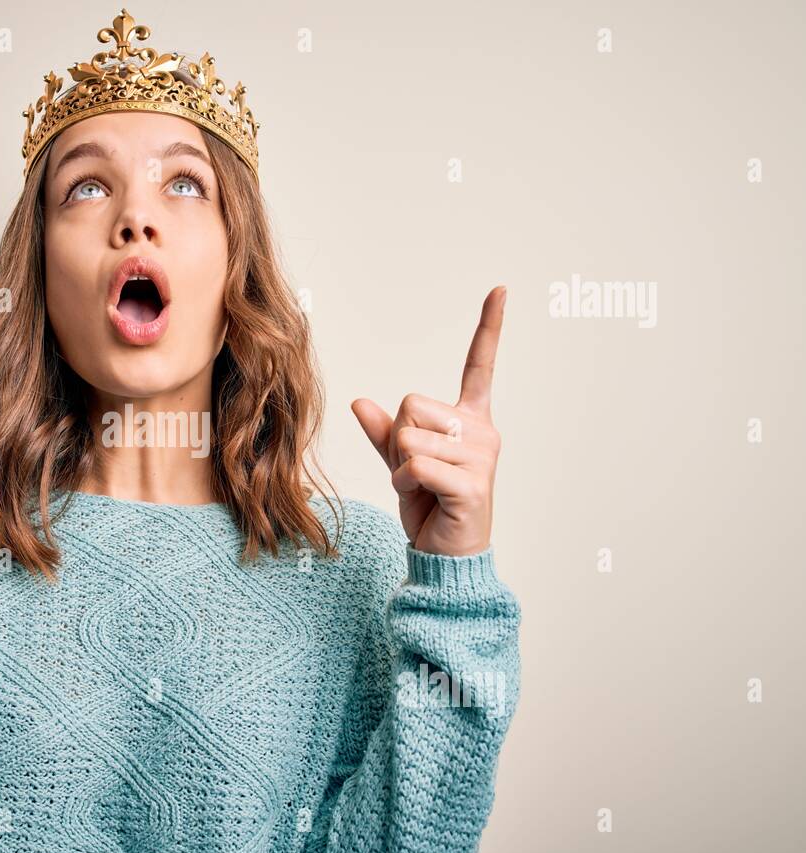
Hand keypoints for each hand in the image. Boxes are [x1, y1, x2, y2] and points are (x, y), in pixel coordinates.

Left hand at [351, 286, 506, 556]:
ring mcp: (481, 457)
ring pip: (410, 436)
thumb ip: (384, 433)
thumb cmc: (430, 507)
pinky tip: (424, 500)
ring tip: (422, 489)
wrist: (446, 555)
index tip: (500, 289)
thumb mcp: (401, 464)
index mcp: (470, 420)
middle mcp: (481, 432)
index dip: (489, 328)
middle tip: (415, 471)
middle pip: (413, 403)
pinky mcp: (471, 484)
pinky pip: (415, 465)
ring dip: (399, 466)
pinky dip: (404, 483)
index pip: (480, 366)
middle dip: (399, 438)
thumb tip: (359, 402)